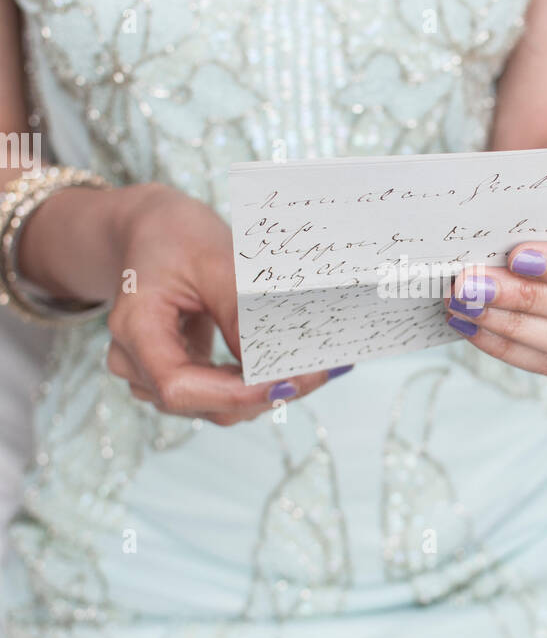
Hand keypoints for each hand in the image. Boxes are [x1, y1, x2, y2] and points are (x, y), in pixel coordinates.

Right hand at [21, 182, 343, 424]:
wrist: (152, 231)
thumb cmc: (178, 235)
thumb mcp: (216, 260)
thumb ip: (242, 315)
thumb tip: (276, 366)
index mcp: (133, 327)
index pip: (178, 387)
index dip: (235, 394)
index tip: (289, 382)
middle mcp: (133, 360)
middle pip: (202, 403)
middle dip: (263, 393)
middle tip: (322, 370)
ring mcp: (149, 373)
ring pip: (215, 406)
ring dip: (265, 391)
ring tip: (315, 366)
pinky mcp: (175, 374)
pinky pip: (219, 394)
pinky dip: (256, 383)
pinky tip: (293, 367)